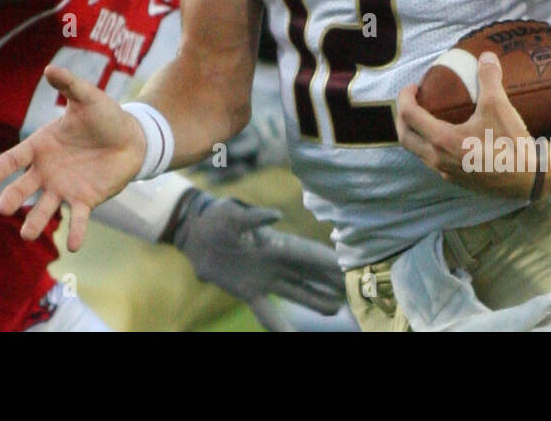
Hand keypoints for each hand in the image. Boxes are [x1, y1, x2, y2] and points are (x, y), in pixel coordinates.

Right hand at [0, 65, 145, 250]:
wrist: (132, 137)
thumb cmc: (105, 116)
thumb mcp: (88, 97)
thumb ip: (70, 85)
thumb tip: (50, 69)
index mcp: (42, 145)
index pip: (15, 158)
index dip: (1, 168)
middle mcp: (47, 170)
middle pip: (23, 186)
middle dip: (13, 197)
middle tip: (3, 208)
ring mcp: (64, 187)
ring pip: (45, 207)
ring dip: (35, 221)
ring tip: (26, 234)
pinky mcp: (85, 199)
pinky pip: (78, 218)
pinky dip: (76, 231)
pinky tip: (74, 245)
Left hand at [165, 190, 344, 331]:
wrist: (196, 234)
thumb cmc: (217, 218)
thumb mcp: (231, 214)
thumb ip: (252, 218)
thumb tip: (275, 216)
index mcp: (275, 243)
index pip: (308, 255)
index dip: (328, 262)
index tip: (349, 268)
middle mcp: (275, 262)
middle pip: (310, 275)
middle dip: (330, 281)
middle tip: (353, 291)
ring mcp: (264, 278)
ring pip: (297, 292)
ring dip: (315, 300)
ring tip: (335, 307)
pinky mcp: (249, 291)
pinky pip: (267, 311)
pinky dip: (278, 325)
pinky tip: (289, 336)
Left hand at [395, 52, 550, 199]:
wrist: (531, 181)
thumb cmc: (512, 145)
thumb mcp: (500, 106)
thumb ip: (489, 78)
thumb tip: (486, 56)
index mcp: (443, 140)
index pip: (408, 116)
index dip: (405, 98)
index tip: (413, 86)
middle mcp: (438, 159)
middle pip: (405, 137)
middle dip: (402, 117)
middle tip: (413, 101)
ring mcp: (446, 172)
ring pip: (418, 152)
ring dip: (415, 133)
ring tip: (427, 116)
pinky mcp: (457, 180)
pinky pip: (432, 161)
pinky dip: (429, 145)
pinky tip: (446, 136)